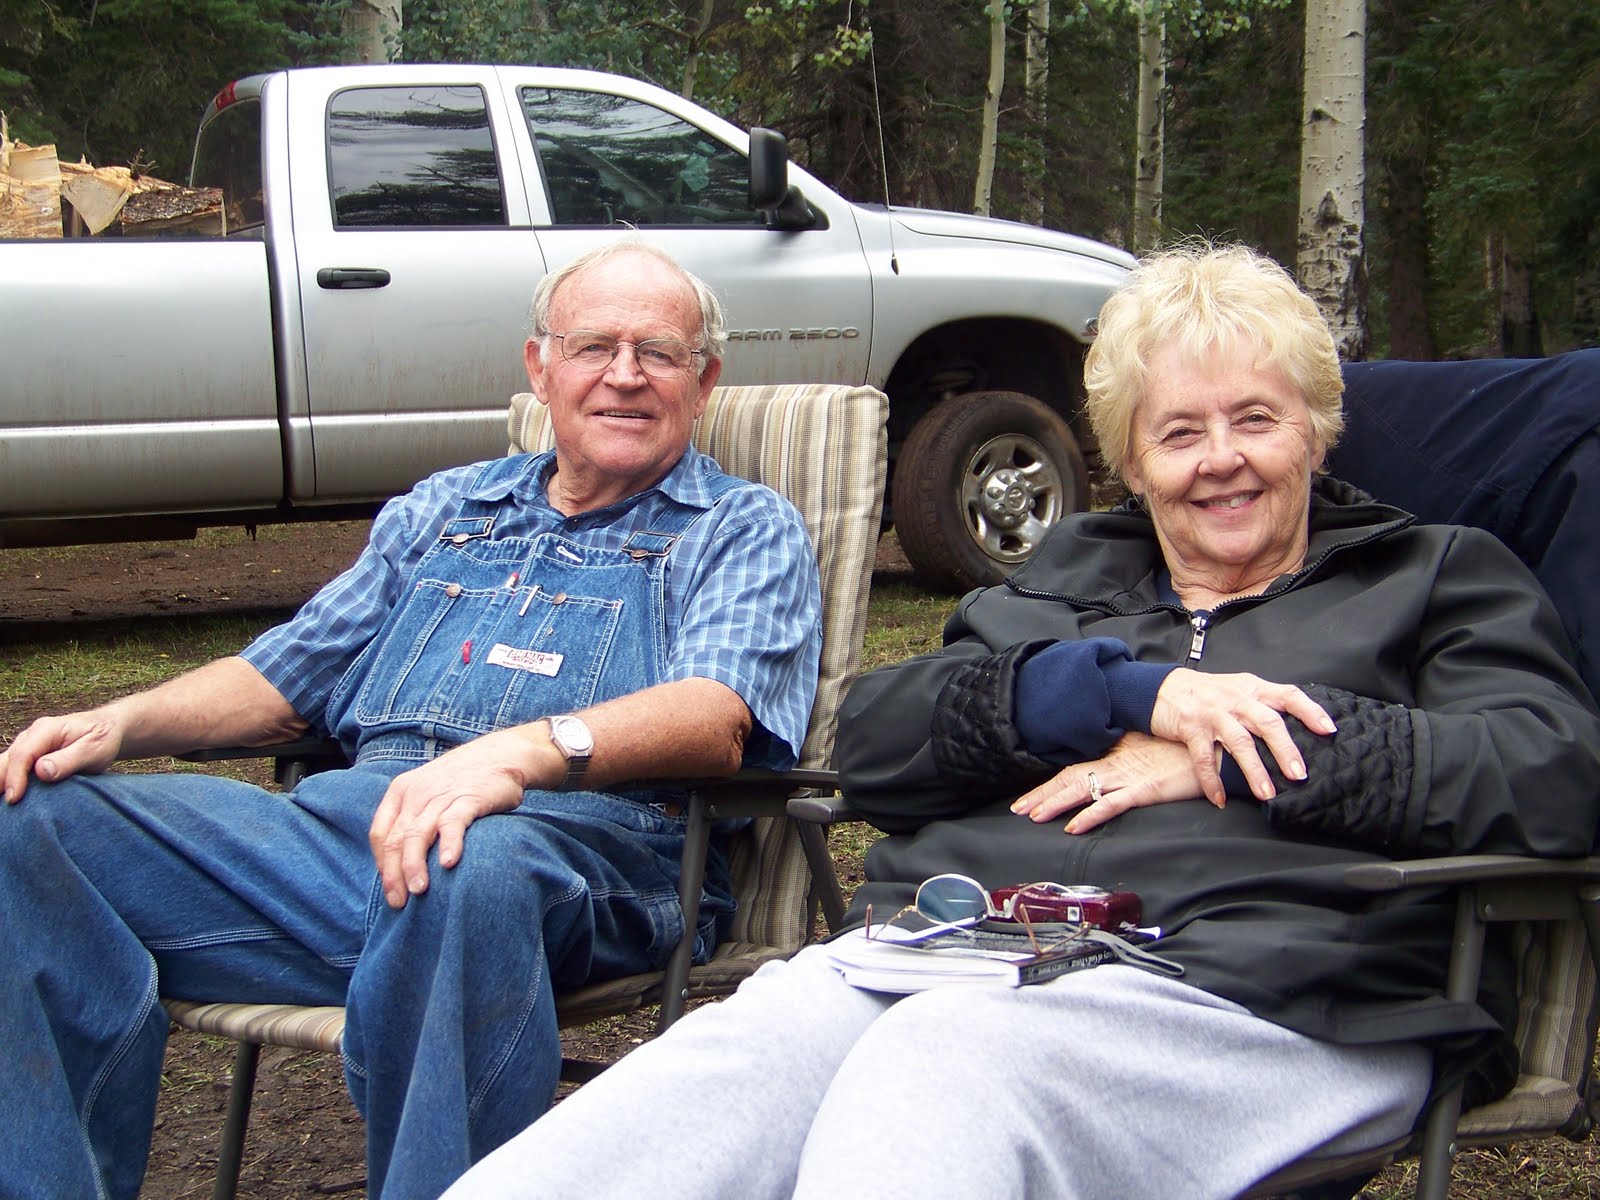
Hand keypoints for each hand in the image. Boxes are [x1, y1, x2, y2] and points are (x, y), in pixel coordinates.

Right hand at [0, 710, 125, 803]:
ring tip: (4, 805)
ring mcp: (27, 745)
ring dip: (2, 783)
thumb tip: (40, 771)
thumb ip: (68, 760)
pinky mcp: (29, 756)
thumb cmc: (103, 738)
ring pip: (5, 764)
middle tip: (5, 805)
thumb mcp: (94, 749)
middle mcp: (31, 735)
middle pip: (6, 760)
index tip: (15, 799)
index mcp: (46, 730)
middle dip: (1, 782)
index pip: (22, 754)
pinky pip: (12, 769)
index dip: (15, 777)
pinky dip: (8, 783)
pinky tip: (8, 798)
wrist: (107, 728)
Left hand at [368, 729, 541, 907]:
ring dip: (415, 865)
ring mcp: (441, 795)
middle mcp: (417, 793)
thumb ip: (413, 819)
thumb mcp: (429, 792)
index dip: (381, 864)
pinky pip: (453, 823)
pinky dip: (449, 844)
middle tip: (399, 902)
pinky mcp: (468, 798)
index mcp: (401, 791)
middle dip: (394, 873)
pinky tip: (449, 863)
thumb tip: (400, 862)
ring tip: (419, 890)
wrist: (501, 755)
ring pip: (418, 835)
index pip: (380, 833)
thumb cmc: (463, 780)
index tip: (390, 888)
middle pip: (396, 839)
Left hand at [1011, 732, 1204, 833]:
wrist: (1213, 749)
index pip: (1074, 770)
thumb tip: (1110, 762)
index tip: (1028, 797)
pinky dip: (1089, 815)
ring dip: (1055, 803)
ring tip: (1033, 815)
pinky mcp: (1145, 789)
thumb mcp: (1150, 749)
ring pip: (1082, 789)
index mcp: (1115, 756)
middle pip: (1070, 779)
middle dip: (1042, 794)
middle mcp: (1116, 765)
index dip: (1049, 784)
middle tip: (1018, 808)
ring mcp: (1128, 777)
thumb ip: (1128, 755)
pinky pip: (1111, 804)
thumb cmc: (1184, 750)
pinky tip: (1073, 825)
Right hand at [1150, 668, 1334, 806]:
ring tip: (1267, 793)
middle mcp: (1236, 699)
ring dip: (1254, 770)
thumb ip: (1263, 706)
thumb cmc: (1206, 693)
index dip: (1310, 711)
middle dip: (1285, 750)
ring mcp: (1213, 714)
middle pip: (1268, 722)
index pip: (1289, 695)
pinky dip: (1212, 781)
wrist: (1161, 687)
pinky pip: (1204, 758)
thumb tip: (1295, 732)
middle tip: (1299, 775)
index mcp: (1253, 689)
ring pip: (1239, 742)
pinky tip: (1219, 798)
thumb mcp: (1238, 690)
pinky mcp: (1191, 728)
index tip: (1329, 730)